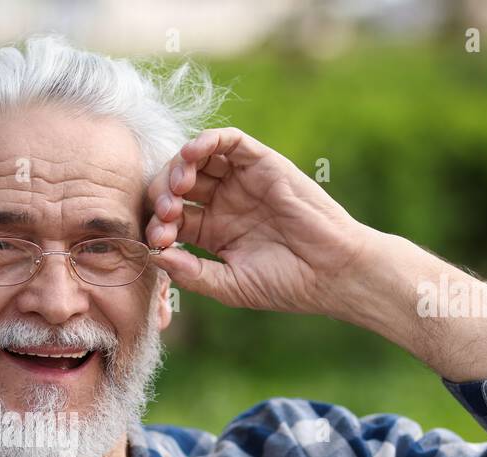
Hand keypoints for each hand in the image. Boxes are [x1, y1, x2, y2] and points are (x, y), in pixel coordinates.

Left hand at [145, 127, 376, 315]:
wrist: (331, 272)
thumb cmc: (286, 283)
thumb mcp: (230, 286)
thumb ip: (192, 273)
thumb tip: (155, 257)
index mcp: (211, 230)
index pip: (169, 218)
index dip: (156, 226)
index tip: (158, 243)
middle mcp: (222, 202)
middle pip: (176, 185)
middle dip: (163, 196)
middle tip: (166, 215)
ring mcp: (241, 181)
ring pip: (197, 160)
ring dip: (179, 167)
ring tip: (179, 188)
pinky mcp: (262, 164)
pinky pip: (229, 141)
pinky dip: (206, 140)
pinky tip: (192, 155)